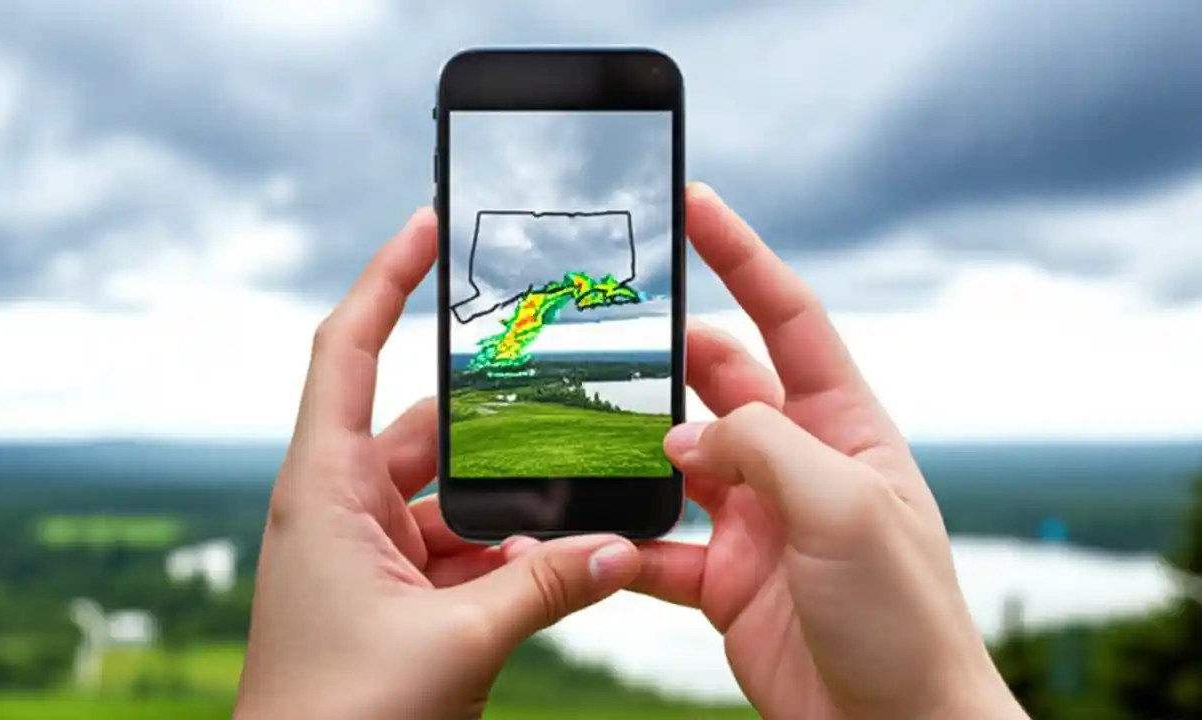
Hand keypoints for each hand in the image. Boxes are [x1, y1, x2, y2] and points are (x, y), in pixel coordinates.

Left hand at [235, 209, 641, 719]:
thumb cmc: (340, 719)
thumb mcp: (458, 641)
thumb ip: (548, 587)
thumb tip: (625, 547)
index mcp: (323, 489)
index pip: (348, 350)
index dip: (384, 279)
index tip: (425, 224)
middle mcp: (336, 506)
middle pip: (423, 428)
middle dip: (495, 421)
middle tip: (563, 389)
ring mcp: (361, 553)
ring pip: (446, 496)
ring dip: (508, 502)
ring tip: (581, 489)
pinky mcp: (385, 595)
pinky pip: (451, 549)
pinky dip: (501, 552)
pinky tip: (561, 560)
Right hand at [633, 185, 1025, 718]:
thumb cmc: (905, 617)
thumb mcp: (844, 507)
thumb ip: (760, 448)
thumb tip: (679, 432)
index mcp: (843, 427)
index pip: (788, 318)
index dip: (741, 256)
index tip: (695, 203)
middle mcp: (796, 464)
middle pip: (720, 381)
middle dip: (669, 355)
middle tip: (607, 334)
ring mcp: (754, 520)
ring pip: (677, 457)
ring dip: (635, 447)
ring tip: (583, 431)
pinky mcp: (721, 580)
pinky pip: (656, 546)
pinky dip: (623, 539)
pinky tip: (595, 537)